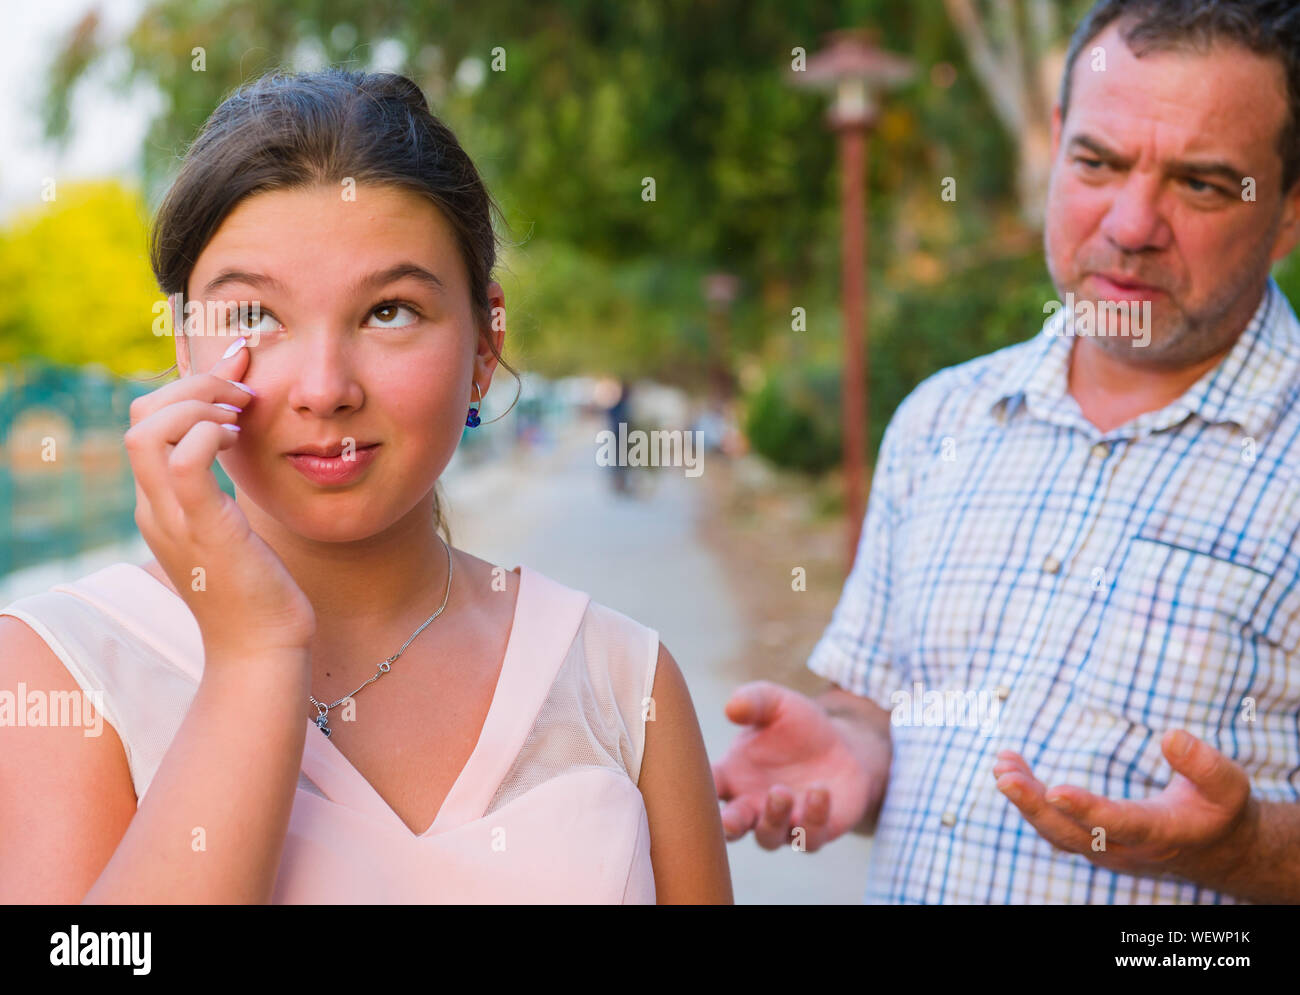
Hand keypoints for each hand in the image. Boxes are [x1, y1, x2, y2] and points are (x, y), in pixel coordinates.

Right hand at [125, 338, 315, 658]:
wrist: (262, 650)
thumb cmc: (258, 587)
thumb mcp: (233, 525)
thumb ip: (223, 485)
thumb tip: (238, 434)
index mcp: (159, 502)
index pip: (147, 421)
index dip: (187, 385)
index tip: (238, 370)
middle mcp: (155, 507)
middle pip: (138, 417)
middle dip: (191, 386)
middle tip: (242, 394)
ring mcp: (174, 521)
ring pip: (148, 432)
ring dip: (198, 406)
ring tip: (240, 417)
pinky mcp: (206, 532)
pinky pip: (185, 465)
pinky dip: (208, 437)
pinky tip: (239, 441)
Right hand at [712, 681, 877, 851]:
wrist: (843, 743)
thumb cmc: (797, 724)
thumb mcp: (775, 703)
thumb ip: (753, 701)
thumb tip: (732, 708)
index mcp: (731, 776)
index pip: (706, 787)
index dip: (696, 790)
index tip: (695, 787)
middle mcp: (752, 804)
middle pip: (731, 827)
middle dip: (728, 826)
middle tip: (729, 821)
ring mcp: (783, 823)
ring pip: (768, 837)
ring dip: (772, 820)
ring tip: (782, 792)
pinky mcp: (815, 831)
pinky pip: (810, 837)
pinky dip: (813, 818)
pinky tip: (820, 791)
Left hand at [993, 729, 1258, 881]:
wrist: (1211, 846)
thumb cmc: (1217, 808)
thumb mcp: (1227, 785)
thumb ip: (1203, 764)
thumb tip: (1171, 736)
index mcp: (1159, 833)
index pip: (1118, 824)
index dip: (1087, 809)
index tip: (1056, 789)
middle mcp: (1124, 848)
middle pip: (1071, 835)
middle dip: (1034, 805)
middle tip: (1004, 775)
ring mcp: (1103, 849)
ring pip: (1054, 832)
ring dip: (1024, 800)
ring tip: (1002, 764)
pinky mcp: (1089, 842)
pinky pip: (1051, 826)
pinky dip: (1028, 800)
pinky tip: (1009, 770)